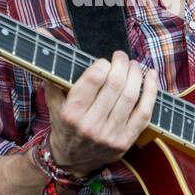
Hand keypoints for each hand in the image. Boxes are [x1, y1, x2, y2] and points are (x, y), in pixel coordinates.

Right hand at [43, 49, 158, 178]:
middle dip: (122, 64)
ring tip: (134, 65)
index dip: (103, 64)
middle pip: (115, 84)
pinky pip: (145, 112)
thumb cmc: (64, 125)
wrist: (72, 161)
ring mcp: (110, 134)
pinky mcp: (126, 141)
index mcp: (71, 113)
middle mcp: (91, 125)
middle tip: (122, 57)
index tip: (104, 61)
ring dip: (136, 74)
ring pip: (131, 96)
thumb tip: (43, 34)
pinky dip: (151, 91)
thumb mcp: (53, 101)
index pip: (94, 78)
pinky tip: (151, 77)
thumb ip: (53, 71)